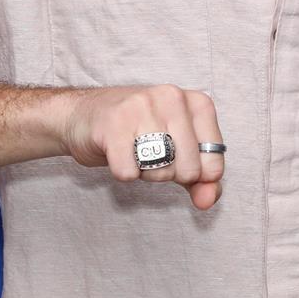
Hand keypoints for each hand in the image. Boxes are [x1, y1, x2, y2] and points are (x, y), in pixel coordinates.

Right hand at [58, 85, 224, 208]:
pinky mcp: (114, 123)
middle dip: (167, 174)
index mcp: (197, 103)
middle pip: (188, 170)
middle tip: (148, 154)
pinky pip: (129, 173)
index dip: (195, 175)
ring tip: (133, 151)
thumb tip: (207, 200)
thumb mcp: (178, 151)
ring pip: (160, 172)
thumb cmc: (137, 133)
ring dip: (144, 173)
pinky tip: (117, 152)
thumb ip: (201, 179)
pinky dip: (123, 173)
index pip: (214, 163)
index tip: (175, 159)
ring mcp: (143, 106)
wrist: (84, 116)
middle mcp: (173, 97)